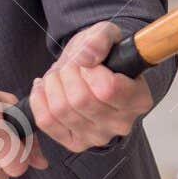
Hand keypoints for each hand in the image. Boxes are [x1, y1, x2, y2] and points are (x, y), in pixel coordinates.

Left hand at [28, 21, 151, 153]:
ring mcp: (98, 137)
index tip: (89, 61)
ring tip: (58, 74)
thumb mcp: (105, 35)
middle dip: (67, 74)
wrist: (90, 73)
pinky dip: (39, 100)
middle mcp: (122, 124)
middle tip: (70, 65)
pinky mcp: (76, 143)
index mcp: (139, 99)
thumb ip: (100, 39)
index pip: (108, 89)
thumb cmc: (102, 57)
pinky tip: (44, 87)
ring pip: (61, 110)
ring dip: (52, 84)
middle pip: (81, 100)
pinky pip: (47, 122)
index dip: (91, 70)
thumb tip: (86, 55)